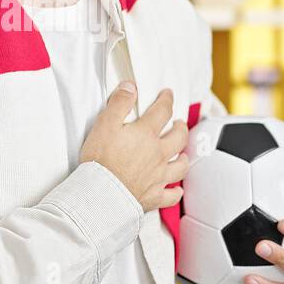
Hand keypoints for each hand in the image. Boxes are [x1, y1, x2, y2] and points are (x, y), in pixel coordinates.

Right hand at [79, 82, 189, 212]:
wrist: (101, 193)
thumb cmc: (100, 161)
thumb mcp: (104, 124)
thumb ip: (119, 103)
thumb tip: (130, 87)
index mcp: (146, 134)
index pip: (162, 111)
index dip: (166, 99)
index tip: (167, 95)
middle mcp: (157, 154)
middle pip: (178, 137)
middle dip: (181, 127)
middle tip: (179, 123)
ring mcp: (158, 176)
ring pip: (180, 165)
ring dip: (183, 157)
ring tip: (182, 154)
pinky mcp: (154, 196)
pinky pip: (171, 195)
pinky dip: (176, 192)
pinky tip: (176, 189)